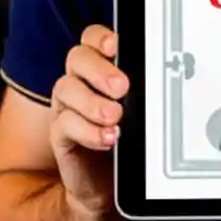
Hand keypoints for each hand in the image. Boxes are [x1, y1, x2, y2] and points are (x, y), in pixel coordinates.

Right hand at [49, 25, 127, 220]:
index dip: (100, 38)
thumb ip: (144, 89)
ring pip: (66, 88)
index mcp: (99, 67)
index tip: (115, 46)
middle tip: (122, 87)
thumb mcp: (141, 109)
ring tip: (115, 117)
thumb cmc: (128, 137)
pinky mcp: (60, 134)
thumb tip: (160, 78)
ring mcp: (66, 107)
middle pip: (76, 58)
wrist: (108, 181)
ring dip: (92, 102)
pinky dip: (87, 130)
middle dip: (99, 70)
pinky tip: (108, 138)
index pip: (92, 39)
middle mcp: (80, 81)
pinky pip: (64, 124)